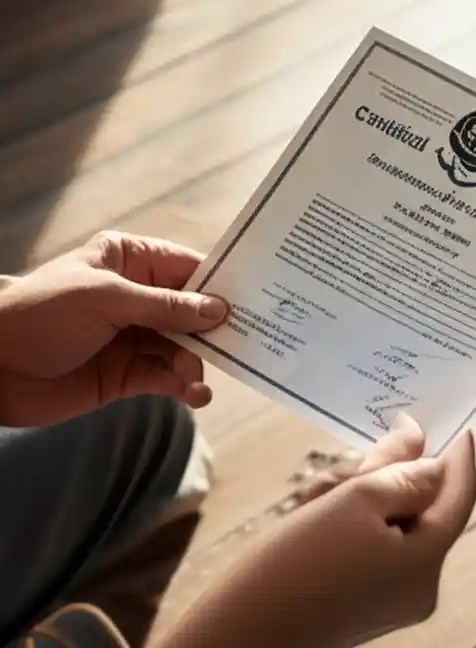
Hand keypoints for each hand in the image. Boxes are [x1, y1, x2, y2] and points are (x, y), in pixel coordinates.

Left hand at [0, 231, 227, 425]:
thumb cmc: (40, 315)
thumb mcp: (106, 300)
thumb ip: (166, 306)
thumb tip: (219, 308)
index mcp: (129, 261)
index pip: (188, 267)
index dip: (221, 283)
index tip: (255, 301)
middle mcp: (137, 296)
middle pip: (194, 310)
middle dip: (215, 329)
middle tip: (243, 345)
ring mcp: (133, 336)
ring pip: (184, 346)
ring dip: (196, 363)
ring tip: (194, 379)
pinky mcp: (127, 373)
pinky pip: (167, 376)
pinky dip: (184, 385)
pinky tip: (193, 394)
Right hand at [159, 414, 475, 647]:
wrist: (234, 638)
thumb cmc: (293, 568)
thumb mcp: (353, 501)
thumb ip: (401, 470)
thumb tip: (430, 452)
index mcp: (427, 563)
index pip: (461, 494)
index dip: (458, 455)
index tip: (453, 421)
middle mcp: (418, 586)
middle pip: (419, 507)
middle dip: (382, 478)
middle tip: (345, 468)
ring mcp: (389, 599)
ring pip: (387, 523)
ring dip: (354, 500)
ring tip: (312, 500)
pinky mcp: (360, 603)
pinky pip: (367, 547)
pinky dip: (342, 525)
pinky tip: (308, 519)